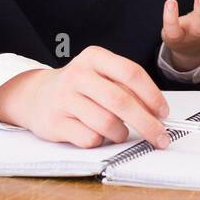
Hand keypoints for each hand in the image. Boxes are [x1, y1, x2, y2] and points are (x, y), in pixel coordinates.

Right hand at [0, 45, 170, 149]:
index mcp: (95, 57)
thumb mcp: (100, 74)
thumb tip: (157, 112)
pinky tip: (96, 134)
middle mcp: (78, 75)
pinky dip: (100, 141)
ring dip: (121, 134)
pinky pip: (89, 139)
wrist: (35, 95)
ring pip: (107, 123)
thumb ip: (126, 87)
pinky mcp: (55, 122)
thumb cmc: (79, 86)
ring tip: (120, 132)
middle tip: (160, 137)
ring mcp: (64, 98)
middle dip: (147, 123)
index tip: (164, 113)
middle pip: (122, 101)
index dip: (152, 95)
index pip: (131, 73)